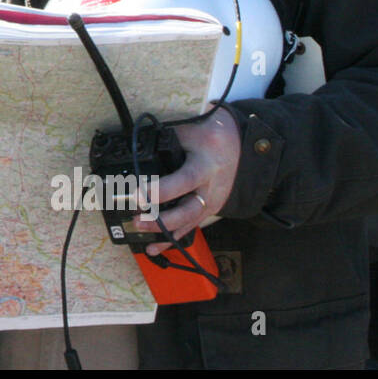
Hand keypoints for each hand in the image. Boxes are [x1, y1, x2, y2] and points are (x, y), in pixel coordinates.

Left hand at [136, 110, 240, 255]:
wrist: (241, 146)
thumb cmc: (212, 135)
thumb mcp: (193, 130)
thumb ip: (169, 138)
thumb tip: (138, 145)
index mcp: (207, 165)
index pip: (185, 181)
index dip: (162, 190)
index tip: (139, 194)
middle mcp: (211, 188)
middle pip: (188, 210)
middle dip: (161, 219)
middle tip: (137, 220)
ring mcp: (211, 202)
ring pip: (188, 223)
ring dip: (162, 231)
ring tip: (139, 231)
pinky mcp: (208, 209)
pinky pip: (189, 227)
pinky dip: (171, 239)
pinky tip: (153, 247)